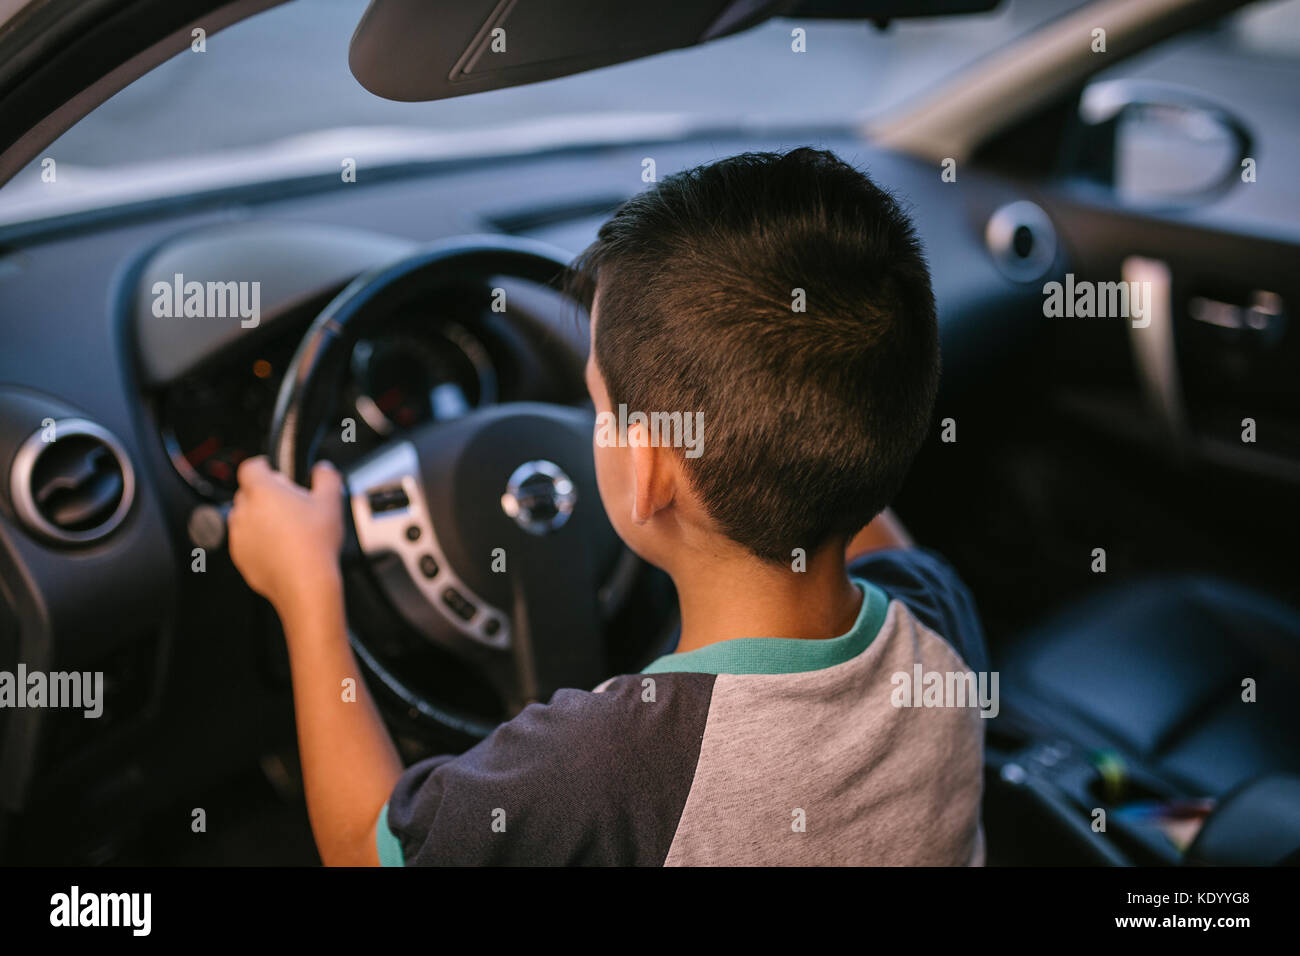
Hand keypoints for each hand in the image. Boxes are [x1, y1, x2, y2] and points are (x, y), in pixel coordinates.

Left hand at [228, 456, 344, 619]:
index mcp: (262, 491)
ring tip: (286, 528)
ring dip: (260, 518)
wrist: (305, 583)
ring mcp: (239, 535)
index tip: (275, 471)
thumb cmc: (316, 543)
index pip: (250, 467)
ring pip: (245, 517)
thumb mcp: (331, 501)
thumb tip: (322, 469)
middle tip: (290, 503)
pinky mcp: (240, 557)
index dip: (263, 465)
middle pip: (247, 492)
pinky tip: (281, 548)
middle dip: (265, 493)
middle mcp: (244, 511)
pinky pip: (245, 541)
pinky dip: (258, 541)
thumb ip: (326, 476)